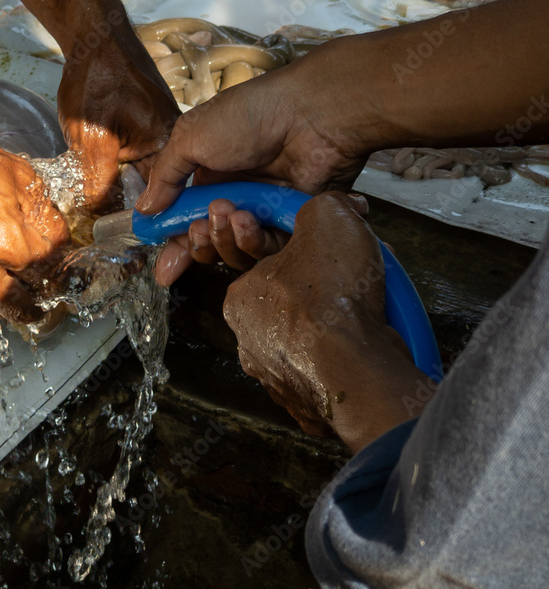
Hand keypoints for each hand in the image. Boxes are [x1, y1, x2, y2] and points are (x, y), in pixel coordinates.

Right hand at [0, 108, 71, 324]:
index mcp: (8, 243)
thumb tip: (56, 235)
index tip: (64, 257)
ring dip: (17, 305)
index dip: (63, 261)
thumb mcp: (15, 172)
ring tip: (28, 293)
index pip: (52, 267)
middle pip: (28, 301)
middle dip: (44, 293)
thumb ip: (42, 211)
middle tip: (52, 284)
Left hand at [57, 36, 179, 211]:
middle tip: (115, 225)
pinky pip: (142, 153)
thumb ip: (97, 179)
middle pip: (159, 185)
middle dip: (140, 205)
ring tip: (110, 204)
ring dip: (129, 185)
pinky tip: (110, 171)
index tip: (133, 239)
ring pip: (147, 170)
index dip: (148, 218)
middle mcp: (175, 138)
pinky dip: (126, 165)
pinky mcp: (152, 120)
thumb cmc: (96, 81)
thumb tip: (99, 212)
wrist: (97, 36)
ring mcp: (165, 128)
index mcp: (168, 144)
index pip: (164, 196)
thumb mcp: (90, 139)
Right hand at [136, 49, 368, 282]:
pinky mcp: (293, 223)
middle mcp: (236, 196)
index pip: (186, 221)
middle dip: (199, 244)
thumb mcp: (191, 137)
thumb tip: (145, 210)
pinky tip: (249, 219)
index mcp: (209, 176)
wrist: (309, 115)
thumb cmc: (248, 117)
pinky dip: (254, 240)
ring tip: (228, 214)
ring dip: (225, 240)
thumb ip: (165, 176)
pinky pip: (269, 250)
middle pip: (211, 244)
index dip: (174, 246)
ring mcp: (265, 211)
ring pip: (238, 251)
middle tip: (199, 228)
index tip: (163, 268)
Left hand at [222, 192, 426, 451]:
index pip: (268, 264)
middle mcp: (248, 340)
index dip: (304, 248)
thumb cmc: (331, 297)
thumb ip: (322, 205)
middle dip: (321, 287)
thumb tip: (334, 205)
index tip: (331, 246)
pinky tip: (369, 345)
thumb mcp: (326, 219)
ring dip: (336, 325)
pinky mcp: (305, 404)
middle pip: (289, 302)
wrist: (356, 368)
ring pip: (308, 339)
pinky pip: (327, 374)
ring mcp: (275, 377)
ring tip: (369, 308)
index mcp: (240, 297)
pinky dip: (346, 360)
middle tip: (353, 277)